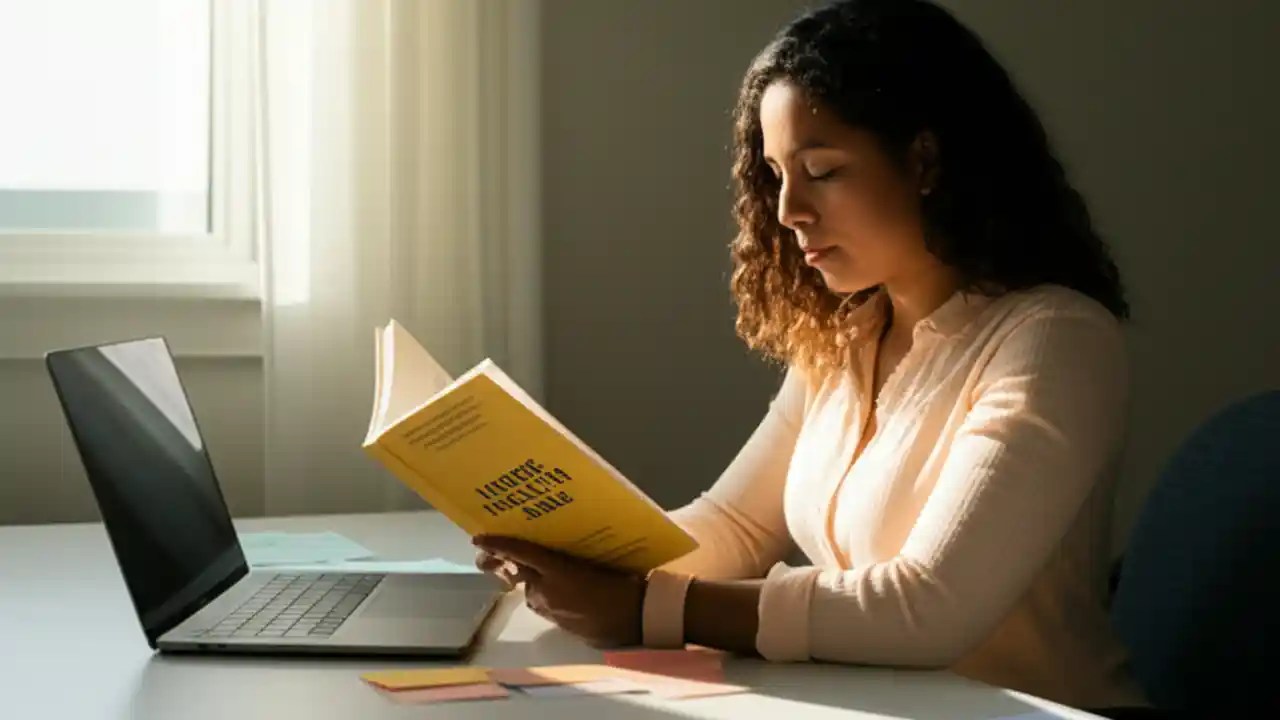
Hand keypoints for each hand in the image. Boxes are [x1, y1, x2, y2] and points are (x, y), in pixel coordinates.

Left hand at [472, 535, 645, 647]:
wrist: (630, 621)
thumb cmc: (619, 584)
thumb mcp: (596, 562)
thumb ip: (571, 556)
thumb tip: (559, 545)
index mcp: (557, 569)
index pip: (521, 552)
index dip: (498, 544)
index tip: (478, 539)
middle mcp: (546, 589)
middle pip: (516, 572)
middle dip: (502, 563)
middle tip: (492, 555)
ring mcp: (549, 607)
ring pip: (529, 589)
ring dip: (528, 580)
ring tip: (538, 570)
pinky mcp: (554, 621)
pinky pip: (541, 603)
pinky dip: (542, 594)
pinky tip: (557, 590)